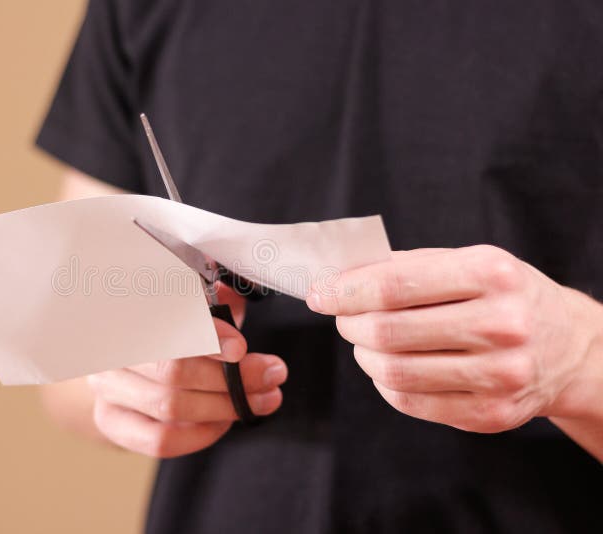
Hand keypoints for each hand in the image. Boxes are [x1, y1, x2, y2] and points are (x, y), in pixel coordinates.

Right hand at [87, 284, 286, 457]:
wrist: (132, 358)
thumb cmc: (171, 324)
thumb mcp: (194, 298)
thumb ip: (213, 295)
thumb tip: (235, 298)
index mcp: (127, 309)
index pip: (166, 322)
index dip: (205, 336)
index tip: (240, 348)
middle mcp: (111, 347)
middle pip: (171, 370)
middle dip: (230, 377)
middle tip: (271, 375)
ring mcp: (107, 388)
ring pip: (169, 406)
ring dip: (224, 406)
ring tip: (261, 400)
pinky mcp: (113, 422)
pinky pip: (160, 439)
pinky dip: (200, 434)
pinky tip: (224, 421)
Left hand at [306, 246, 601, 432]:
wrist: (568, 348)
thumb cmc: (505, 296)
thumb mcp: (469, 261)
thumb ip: (406, 266)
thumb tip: (339, 275)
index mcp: (492, 274)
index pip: (395, 285)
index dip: (345, 290)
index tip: (319, 293)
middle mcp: (502, 324)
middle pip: (389, 331)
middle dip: (349, 322)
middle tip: (340, 316)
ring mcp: (500, 375)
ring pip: (394, 371)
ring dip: (363, 354)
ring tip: (365, 340)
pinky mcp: (491, 414)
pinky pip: (410, 402)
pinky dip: (384, 383)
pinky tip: (389, 366)